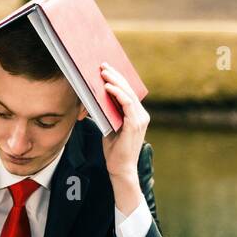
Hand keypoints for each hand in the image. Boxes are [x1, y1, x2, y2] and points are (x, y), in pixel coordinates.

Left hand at [100, 60, 149, 180]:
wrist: (121, 169)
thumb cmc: (114, 152)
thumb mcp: (110, 129)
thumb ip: (108, 116)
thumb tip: (96, 101)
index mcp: (136, 116)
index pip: (128, 93)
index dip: (118, 81)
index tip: (106, 70)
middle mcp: (141, 115)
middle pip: (129, 90)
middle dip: (115, 76)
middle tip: (103, 66)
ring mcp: (140, 119)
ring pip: (128, 94)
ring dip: (115, 82)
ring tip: (103, 73)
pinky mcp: (135, 124)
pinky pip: (127, 104)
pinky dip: (118, 94)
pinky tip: (108, 87)